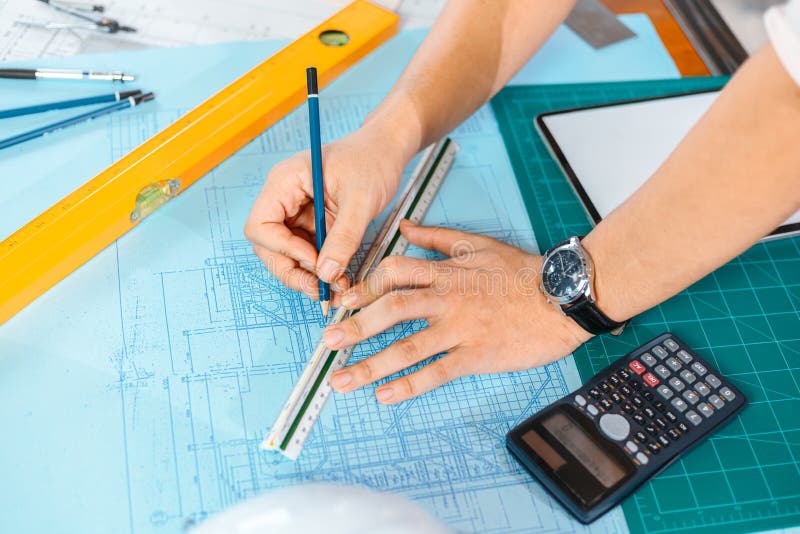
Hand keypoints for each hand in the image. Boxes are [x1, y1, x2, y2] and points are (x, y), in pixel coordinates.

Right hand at [244, 126, 406, 300]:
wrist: (387, 150)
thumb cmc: (372, 159)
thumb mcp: (361, 199)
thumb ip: (343, 237)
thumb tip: (326, 273)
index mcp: (285, 182)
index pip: (260, 225)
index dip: (282, 248)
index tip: (313, 260)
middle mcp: (284, 199)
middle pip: (268, 247)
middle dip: (293, 271)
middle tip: (321, 290)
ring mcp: (296, 213)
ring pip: (287, 256)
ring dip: (308, 276)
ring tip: (336, 287)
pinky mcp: (312, 225)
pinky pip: (308, 254)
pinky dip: (321, 270)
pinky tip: (339, 279)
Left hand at [322, 220, 592, 403]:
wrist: (563, 297)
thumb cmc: (521, 271)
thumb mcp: (476, 244)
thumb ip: (437, 238)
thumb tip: (404, 228)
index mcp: (446, 272)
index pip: (394, 274)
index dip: (364, 287)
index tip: (342, 302)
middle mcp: (447, 299)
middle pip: (393, 310)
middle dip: (356, 327)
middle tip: (329, 343)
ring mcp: (460, 329)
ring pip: (408, 347)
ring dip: (372, 365)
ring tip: (342, 381)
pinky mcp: (477, 355)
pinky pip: (437, 372)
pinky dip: (410, 386)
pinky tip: (385, 396)